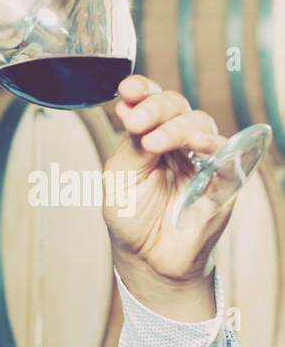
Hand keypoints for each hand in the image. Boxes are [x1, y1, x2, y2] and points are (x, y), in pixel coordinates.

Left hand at [103, 74, 232, 286]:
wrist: (147, 257)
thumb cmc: (132, 216)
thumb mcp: (119, 177)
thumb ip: (129, 144)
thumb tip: (130, 108)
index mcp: (150, 135)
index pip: (152, 103)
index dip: (142, 91)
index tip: (127, 89)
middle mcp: (178, 142)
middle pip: (177, 107)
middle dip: (156, 108)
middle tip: (137, 121)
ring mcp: (203, 158)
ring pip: (200, 125)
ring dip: (177, 128)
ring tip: (155, 142)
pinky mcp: (223, 179)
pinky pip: (226, 154)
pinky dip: (211, 146)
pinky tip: (195, 145)